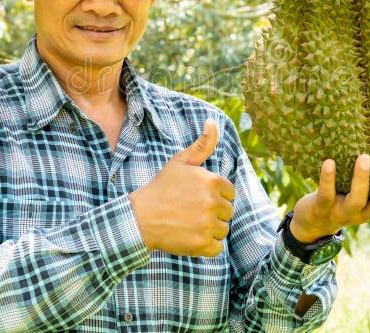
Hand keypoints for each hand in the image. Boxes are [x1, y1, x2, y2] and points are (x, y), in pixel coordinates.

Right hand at [129, 119, 234, 256]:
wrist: (140, 217)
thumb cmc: (161, 188)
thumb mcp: (181, 161)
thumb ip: (202, 144)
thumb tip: (213, 122)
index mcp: (212, 181)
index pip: (229, 192)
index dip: (215, 195)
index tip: (196, 197)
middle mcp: (213, 203)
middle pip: (228, 212)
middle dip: (213, 212)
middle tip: (190, 210)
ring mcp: (208, 225)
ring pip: (223, 230)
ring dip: (210, 229)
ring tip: (189, 223)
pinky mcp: (202, 245)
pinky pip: (217, 247)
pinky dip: (206, 246)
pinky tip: (190, 236)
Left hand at [289, 148, 369, 243]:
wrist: (312, 221)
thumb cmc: (343, 195)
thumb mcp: (364, 185)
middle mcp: (362, 213)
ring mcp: (342, 213)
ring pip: (356, 201)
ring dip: (361, 179)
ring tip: (364, 157)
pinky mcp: (322, 208)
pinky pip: (326, 195)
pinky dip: (328, 179)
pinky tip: (329, 162)